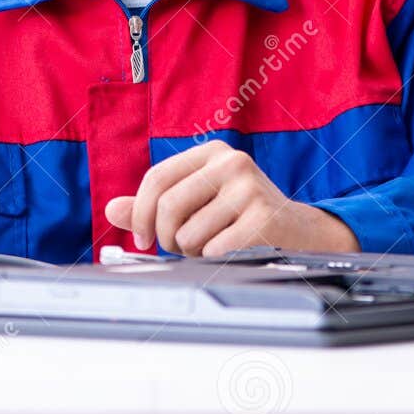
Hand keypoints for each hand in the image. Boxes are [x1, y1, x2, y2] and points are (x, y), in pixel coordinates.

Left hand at [102, 141, 358, 257]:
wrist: (301, 234)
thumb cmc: (243, 217)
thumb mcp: (199, 202)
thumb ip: (154, 205)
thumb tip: (112, 209)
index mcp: (213, 153)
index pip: (156, 178)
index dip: (140, 213)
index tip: (142, 238)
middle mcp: (231, 163)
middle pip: (168, 206)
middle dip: (166, 238)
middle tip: (180, 247)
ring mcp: (249, 188)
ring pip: (188, 234)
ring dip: (194, 252)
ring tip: (216, 244)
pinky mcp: (263, 217)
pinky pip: (213, 250)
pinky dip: (215, 260)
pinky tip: (233, 251)